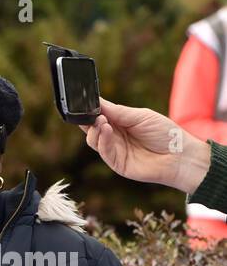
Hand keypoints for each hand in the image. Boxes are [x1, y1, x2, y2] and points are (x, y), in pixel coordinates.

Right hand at [81, 98, 211, 193]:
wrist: (179, 155)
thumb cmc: (165, 134)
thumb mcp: (141, 116)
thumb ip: (119, 112)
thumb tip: (98, 102)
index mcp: (121, 123)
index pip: (101, 116)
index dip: (92, 111)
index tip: (85, 103)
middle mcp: (115, 137)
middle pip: (93, 129)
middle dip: (89, 120)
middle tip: (91, 113)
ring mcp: (115, 151)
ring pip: (94, 141)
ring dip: (95, 130)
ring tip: (101, 120)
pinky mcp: (116, 163)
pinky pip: (104, 152)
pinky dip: (102, 141)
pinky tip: (105, 130)